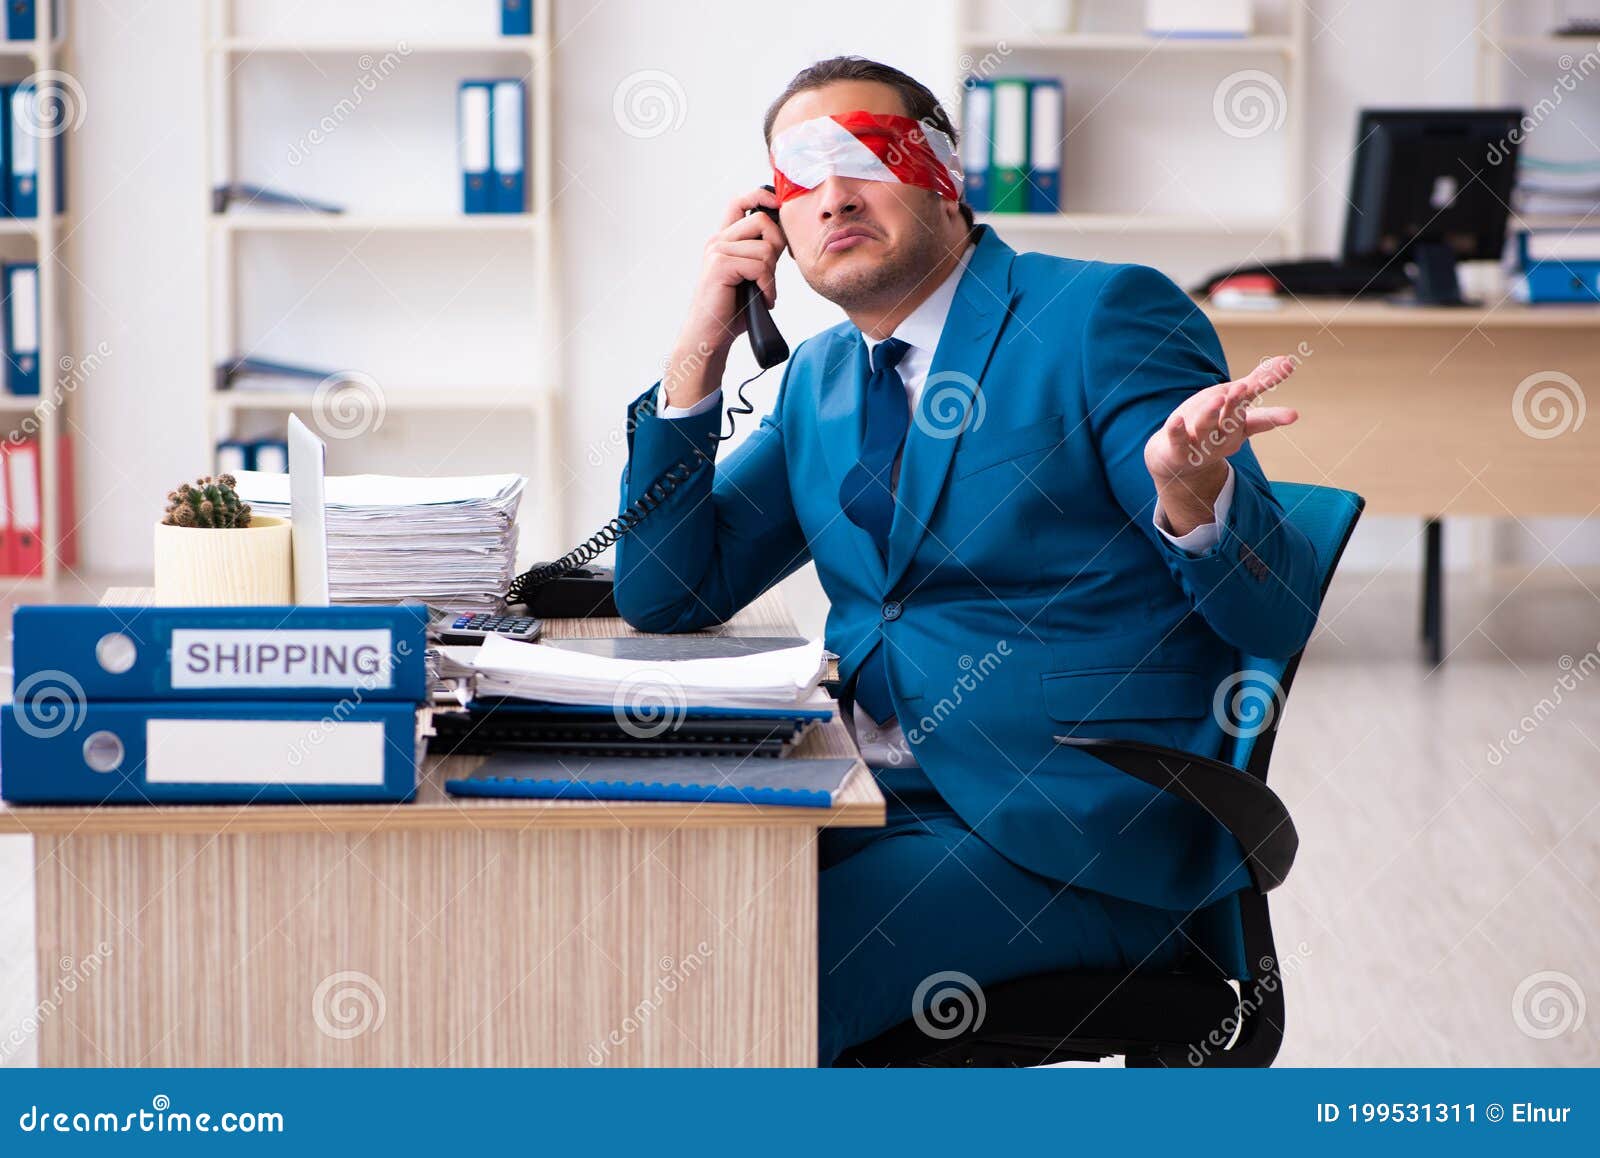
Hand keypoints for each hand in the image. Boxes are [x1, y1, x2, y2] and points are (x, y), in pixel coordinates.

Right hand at [663, 187, 785, 408]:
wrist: (710, 334)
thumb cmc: (731, 309)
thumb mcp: (751, 274)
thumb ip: (761, 253)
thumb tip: (784, 237)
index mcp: (724, 239)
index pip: (740, 201)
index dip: (761, 195)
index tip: (778, 204)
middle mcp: (718, 240)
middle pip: (762, 220)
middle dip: (777, 245)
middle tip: (772, 272)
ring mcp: (717, 251)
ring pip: (765, 248)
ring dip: (772, 275)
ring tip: (764, 292)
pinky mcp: (720, 265)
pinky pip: (760, 265)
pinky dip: (767, 285)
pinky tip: (762, 298)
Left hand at [1144, 355, 1300, 535]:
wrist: (1177, 457)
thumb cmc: (1211, 422)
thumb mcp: (1234, 400)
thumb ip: (1259, 382)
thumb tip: (1289, 360)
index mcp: (1239, 426)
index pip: (1260, 421)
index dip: (1275, 417)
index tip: (1294, 415)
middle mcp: (1222, 438)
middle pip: (1232, 421)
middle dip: (1236, 405)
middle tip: (1242, 388)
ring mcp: (1200, 445)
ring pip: (1206, 429)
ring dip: (1211, 414)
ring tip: (1218, 397)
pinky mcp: (1178, 449)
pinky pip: (1177, 440)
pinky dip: (1177, 431)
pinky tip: (1177, 419)